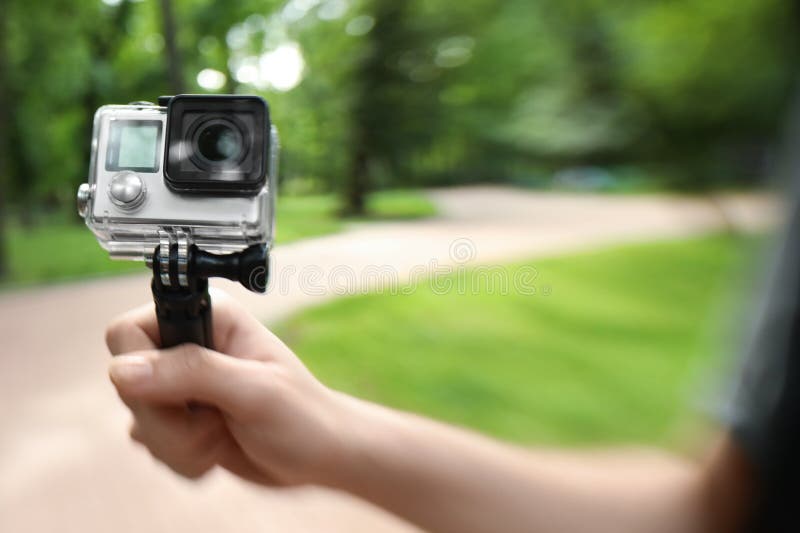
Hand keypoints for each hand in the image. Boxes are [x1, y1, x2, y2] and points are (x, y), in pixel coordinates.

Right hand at [105, 291, 348, 485]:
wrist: (319, 457)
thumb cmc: (303, 416)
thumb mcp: (254, 391)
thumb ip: (193, 373)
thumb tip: (123, 371)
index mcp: (207, 317)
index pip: (127, 331)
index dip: (141, 368)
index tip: (182, 395)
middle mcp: (187, 345)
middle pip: (125, 382)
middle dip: (168, 420)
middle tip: (215, 422)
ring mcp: (180, 385)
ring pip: (136, 419)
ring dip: (178, 444)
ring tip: (222, 435)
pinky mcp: (178, 419)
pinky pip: (148, 443)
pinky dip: (180, 458)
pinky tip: (216, 450)